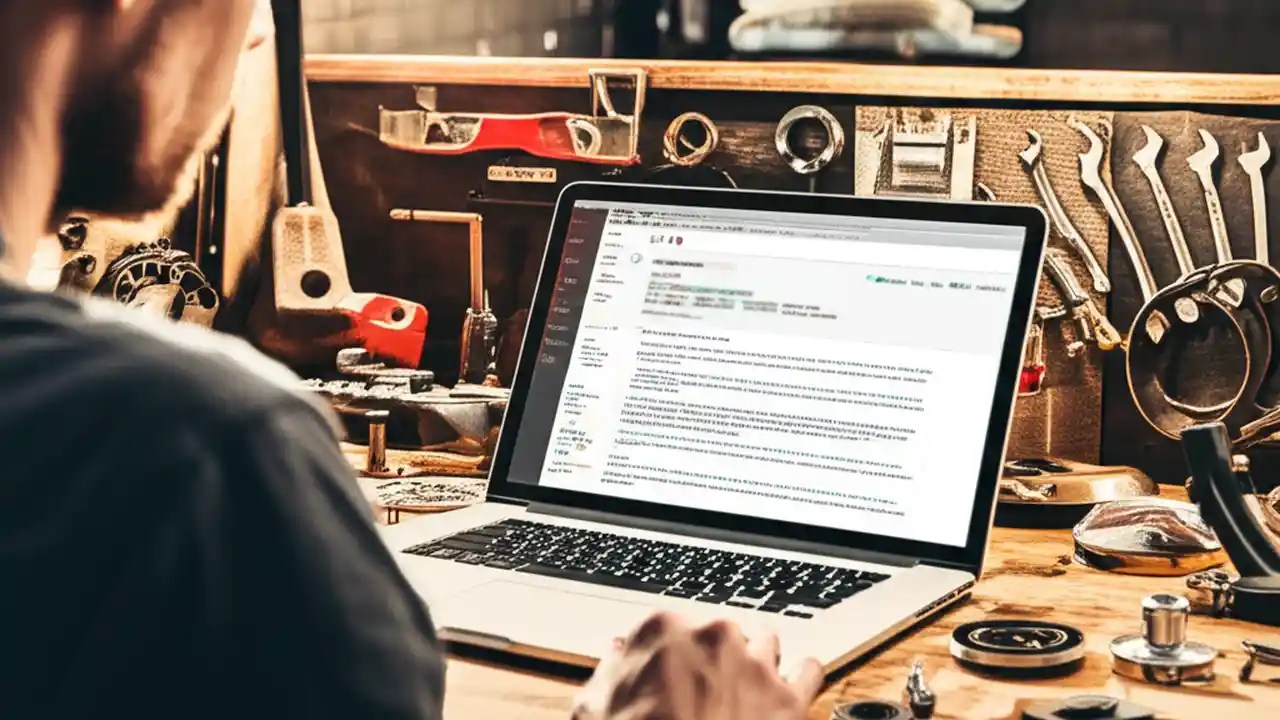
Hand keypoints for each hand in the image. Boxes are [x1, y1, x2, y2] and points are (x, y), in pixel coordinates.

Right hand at [572, 611, 823, 719]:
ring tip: (745, 687)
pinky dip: (800, 677)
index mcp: (663, 629)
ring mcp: (756, 665)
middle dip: (714, 656)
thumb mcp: (592, 710)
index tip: (666, 670)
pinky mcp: (789, 699)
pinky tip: (788, 690)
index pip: (669, 624)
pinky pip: (808, 669)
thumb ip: (609, 671)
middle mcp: (714, 636)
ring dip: (756, 661)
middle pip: (720, 631)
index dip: (668, 652)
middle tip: (702, 689)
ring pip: (766, 643)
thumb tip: (617, 653)